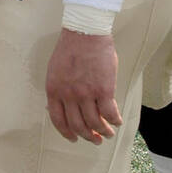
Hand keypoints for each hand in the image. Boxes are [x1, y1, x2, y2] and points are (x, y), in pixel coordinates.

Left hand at [45, 29, 121, 143]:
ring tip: (108, 133)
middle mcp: (69, 95)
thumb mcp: (54, 70)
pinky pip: (110, 113)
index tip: (74, 139)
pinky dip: (114, 121)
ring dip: (103, 131)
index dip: (67, 133)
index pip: (58, 120)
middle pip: (78, 125)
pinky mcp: (104, 89)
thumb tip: (56, 106)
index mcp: (54, 91)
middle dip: (88, 136)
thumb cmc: (70, 48)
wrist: (84, 32)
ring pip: (95, 123)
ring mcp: (86, 94)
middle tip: (95, 140)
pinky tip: (117, 122)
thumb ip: (56, 89)